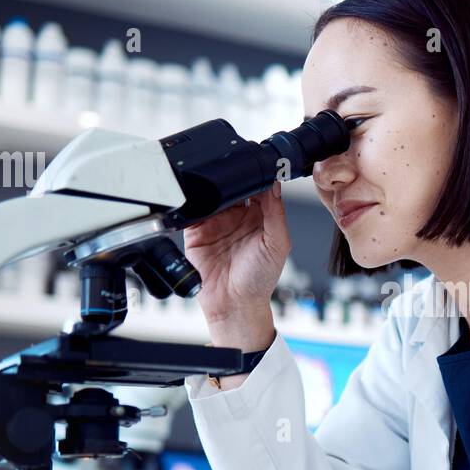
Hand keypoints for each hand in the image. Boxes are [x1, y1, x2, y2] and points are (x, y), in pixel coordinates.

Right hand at [182, 181, 286, 340]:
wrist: (233, 305)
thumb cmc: (259, 280)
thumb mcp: (278, 245)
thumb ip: (276, 213)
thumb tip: (275, 184)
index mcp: (260, 216)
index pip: (259, 187)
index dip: (258, 174)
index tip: (258, 164)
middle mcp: (237, 216)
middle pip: (233, 186)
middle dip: (232, 176)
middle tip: (232, 169)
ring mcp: (216, 222)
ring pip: (212, 194)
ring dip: (212, 186)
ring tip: (215, 183)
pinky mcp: (196, 230)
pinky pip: (192, 210)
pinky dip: (193, 201)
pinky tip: (199, 198)